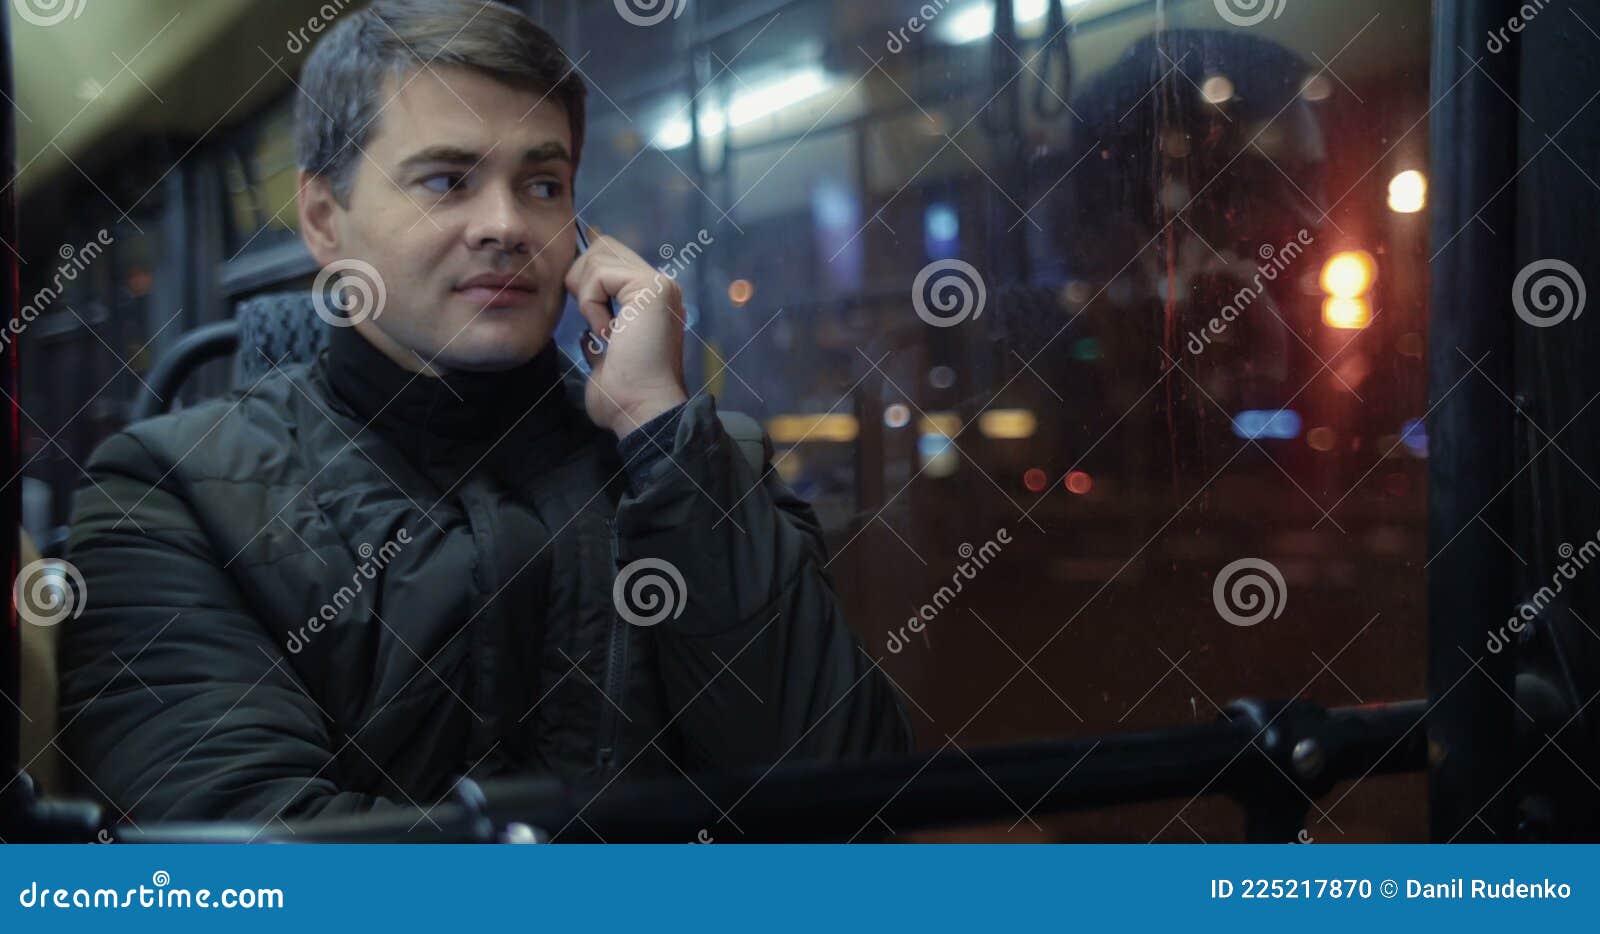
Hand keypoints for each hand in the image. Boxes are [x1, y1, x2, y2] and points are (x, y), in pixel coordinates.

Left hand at [565, 227, 689, 438]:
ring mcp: (658, 284)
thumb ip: (597, 319)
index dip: (586, 275)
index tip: (585, 311)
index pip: (610, 258)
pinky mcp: (651, 288)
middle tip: (591, 319)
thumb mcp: (603, 347)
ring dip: (587, 296)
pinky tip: (607, 332)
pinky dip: (591, 305)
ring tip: (603, 330)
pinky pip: (599, 276)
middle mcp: (659, 286)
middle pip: (603, 246)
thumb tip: (580, 297)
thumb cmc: (623, 391)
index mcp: (649, 299)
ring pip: (598, 257)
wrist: (642, 409)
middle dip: (582, 277)